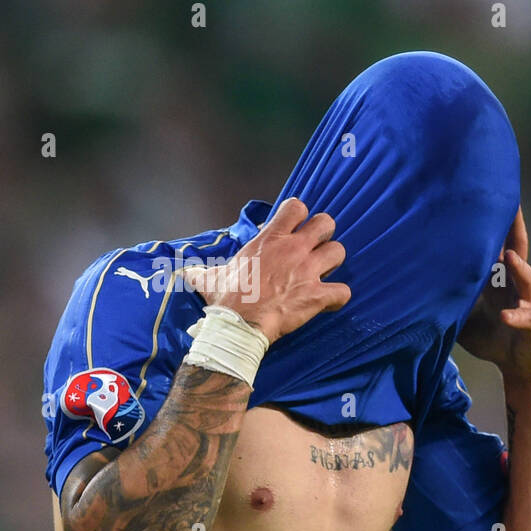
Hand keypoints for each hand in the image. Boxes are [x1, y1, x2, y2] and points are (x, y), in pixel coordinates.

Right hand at [182, 198, 349, 342]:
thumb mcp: (209, 277)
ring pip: (339, 252)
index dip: (299, 215)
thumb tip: (186, 272)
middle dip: (324, 235)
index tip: (294, 229)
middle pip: (326, 223)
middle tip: (315, 249)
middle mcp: (294, 249)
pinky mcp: (318, 295)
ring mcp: (309, 271)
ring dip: (333, 263)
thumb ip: (202, 270)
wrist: (239, 324)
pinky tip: (328, 302)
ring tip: (322, 274)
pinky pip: (343, 292)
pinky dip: (338, 298)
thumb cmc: (226, 299)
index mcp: (270, 239)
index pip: (296, 206)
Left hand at [457, 208, 530, 382]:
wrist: (521, 367)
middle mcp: (515, 285)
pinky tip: (504, 315)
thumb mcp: (462, 316)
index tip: (479, 195)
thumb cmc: (492, 336)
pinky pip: (526, 319)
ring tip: (509, 257)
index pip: (494, 244)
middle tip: (511, 203)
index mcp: (498, 279)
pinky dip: (515, 317)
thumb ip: (444, 299)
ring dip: (519, 268)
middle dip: (514, 228)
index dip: (489, 222)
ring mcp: (528, 303)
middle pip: (517, 249)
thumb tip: (407, 287)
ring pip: (526, 280)